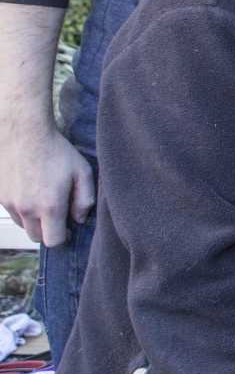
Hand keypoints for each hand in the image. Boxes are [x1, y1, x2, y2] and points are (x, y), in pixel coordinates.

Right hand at [0, 124, 93, 246]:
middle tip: (57, 214)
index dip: (63, 238)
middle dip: (48, 231)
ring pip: (23, 225)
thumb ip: (84, 200)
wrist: (23, 132)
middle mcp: (26, 209)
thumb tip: (79, 219)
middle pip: (36, 237)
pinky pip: (12, 211)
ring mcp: (10, 203)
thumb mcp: (81, 172)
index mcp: (50, 206)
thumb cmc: (56, 150)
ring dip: (33, 220)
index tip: (68, 227)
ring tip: (43, 199)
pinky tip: (30, 191)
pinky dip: (21, 208)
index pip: (53, 241)